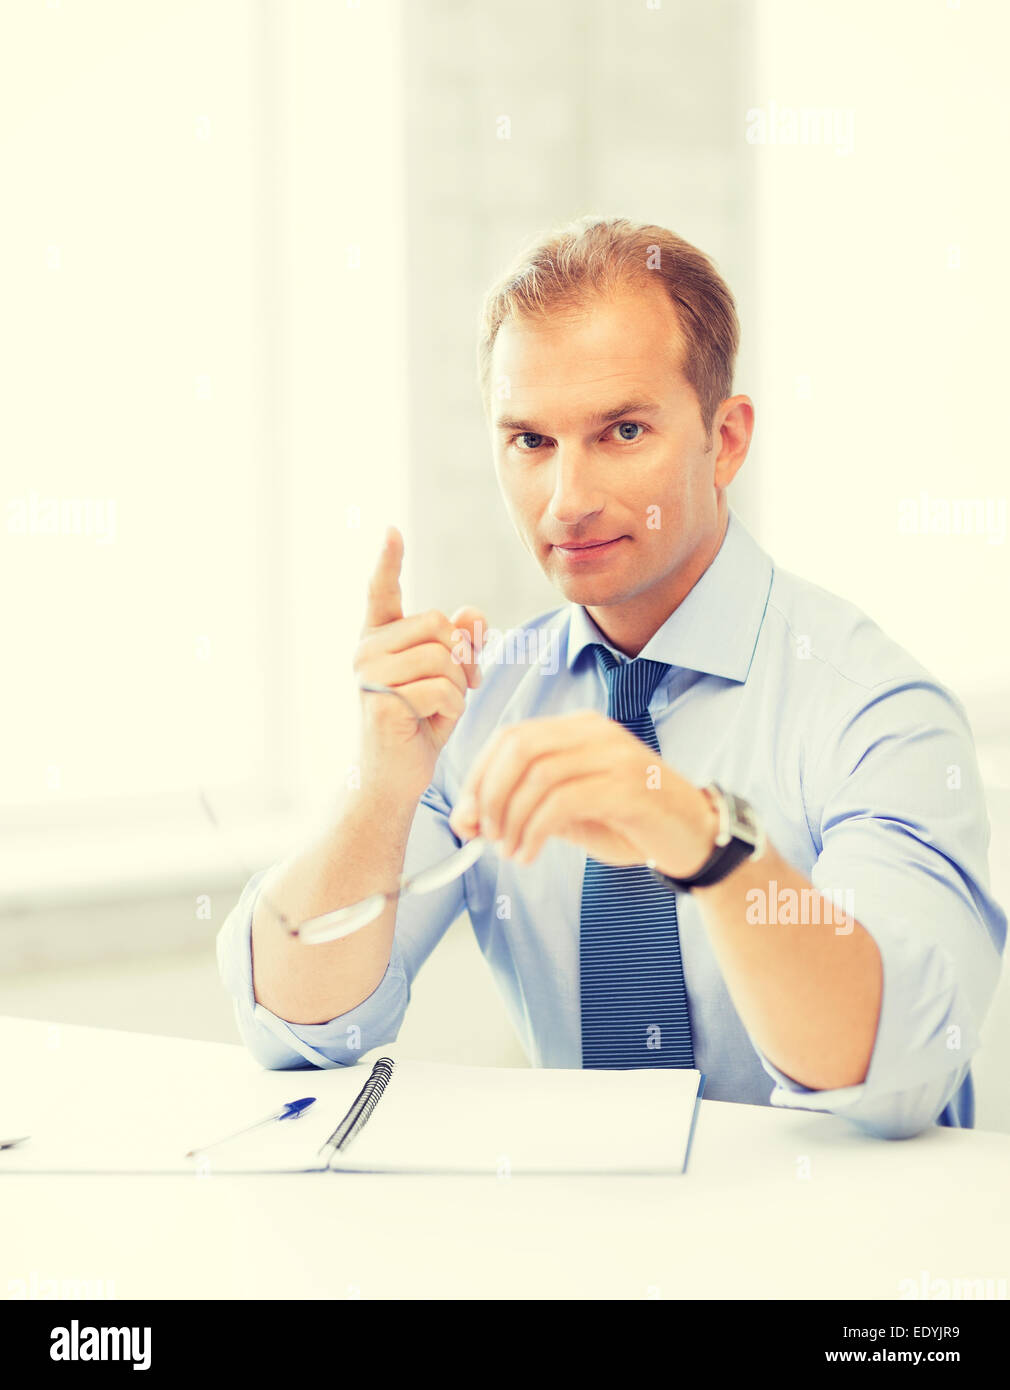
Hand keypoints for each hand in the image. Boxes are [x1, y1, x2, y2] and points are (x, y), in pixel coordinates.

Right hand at [353, 527, 485, 802]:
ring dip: (456, 687)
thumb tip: (471, 614)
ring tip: (437, 709)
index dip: (388, 560)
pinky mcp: (381, 702)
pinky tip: (431, 723)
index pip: (381, 590)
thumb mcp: (449, 675)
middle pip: (436, 623)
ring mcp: (369, 675)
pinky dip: (451, 710)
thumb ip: (462, 640)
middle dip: (458, 657)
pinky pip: (442, 688)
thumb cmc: (421, 721)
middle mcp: (367, 649)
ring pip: (442, 657)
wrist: (394, 777)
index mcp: (379, 636)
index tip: (392, 531)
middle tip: (452, 688)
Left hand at [447, 710, 716, 873]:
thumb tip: (475, 818)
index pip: (511, 737)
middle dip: (488, 794)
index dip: (478, 776)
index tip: (463, 817)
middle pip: (518, 749)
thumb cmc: (631, 824)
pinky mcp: (626, 786)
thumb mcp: (573, 811)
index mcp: (579, 729)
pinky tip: (529, 853)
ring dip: (511, 819)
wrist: (695, 838)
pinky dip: (535, 830)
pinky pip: (563, 801)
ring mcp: (613, 755)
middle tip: (481, 835)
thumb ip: (529, 806)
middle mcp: (595, 732)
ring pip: (537, 775)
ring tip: (510, 851)